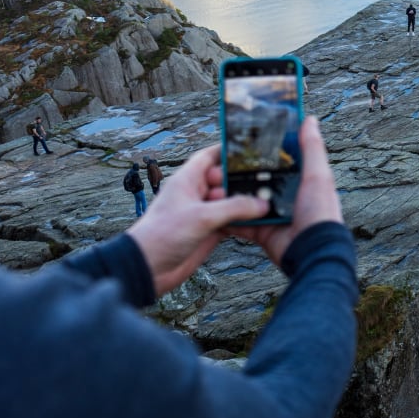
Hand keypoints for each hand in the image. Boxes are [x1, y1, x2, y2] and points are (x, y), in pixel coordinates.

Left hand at [126, 145, 267, 295]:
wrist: (149, 269)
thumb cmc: (162, 235)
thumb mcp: (202, 216)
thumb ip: (234, 208)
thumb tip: (261, 203)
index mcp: (187, 181)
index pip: (209, 157)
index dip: (227, 151)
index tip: (250, 149)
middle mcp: (196, 194)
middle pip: (225, 180)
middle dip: (244, 179)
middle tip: (267, 178)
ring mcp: (204, 213)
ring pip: (231, 201)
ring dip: (247, 201)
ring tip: (269, 198)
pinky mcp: (210, 231)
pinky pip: (232, 220)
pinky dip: (245, 219)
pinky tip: (260, 218)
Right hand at [226, 116, 342, 267]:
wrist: (310, 253)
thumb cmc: (320, 213)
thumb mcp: (318, 176)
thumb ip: (311, 148)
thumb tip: (310, 119)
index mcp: (301, 180)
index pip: (279, 160)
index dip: (263, 150)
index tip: (243, 139)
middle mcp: (286, 195)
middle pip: (258, 179)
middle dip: (239, 173)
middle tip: (219, 164)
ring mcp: (272, 214)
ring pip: (245, 199)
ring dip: (229, 194)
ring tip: (211, 183)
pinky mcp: (261, 231)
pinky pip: (240, 221)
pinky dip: (227, 216)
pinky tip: (213, 207)